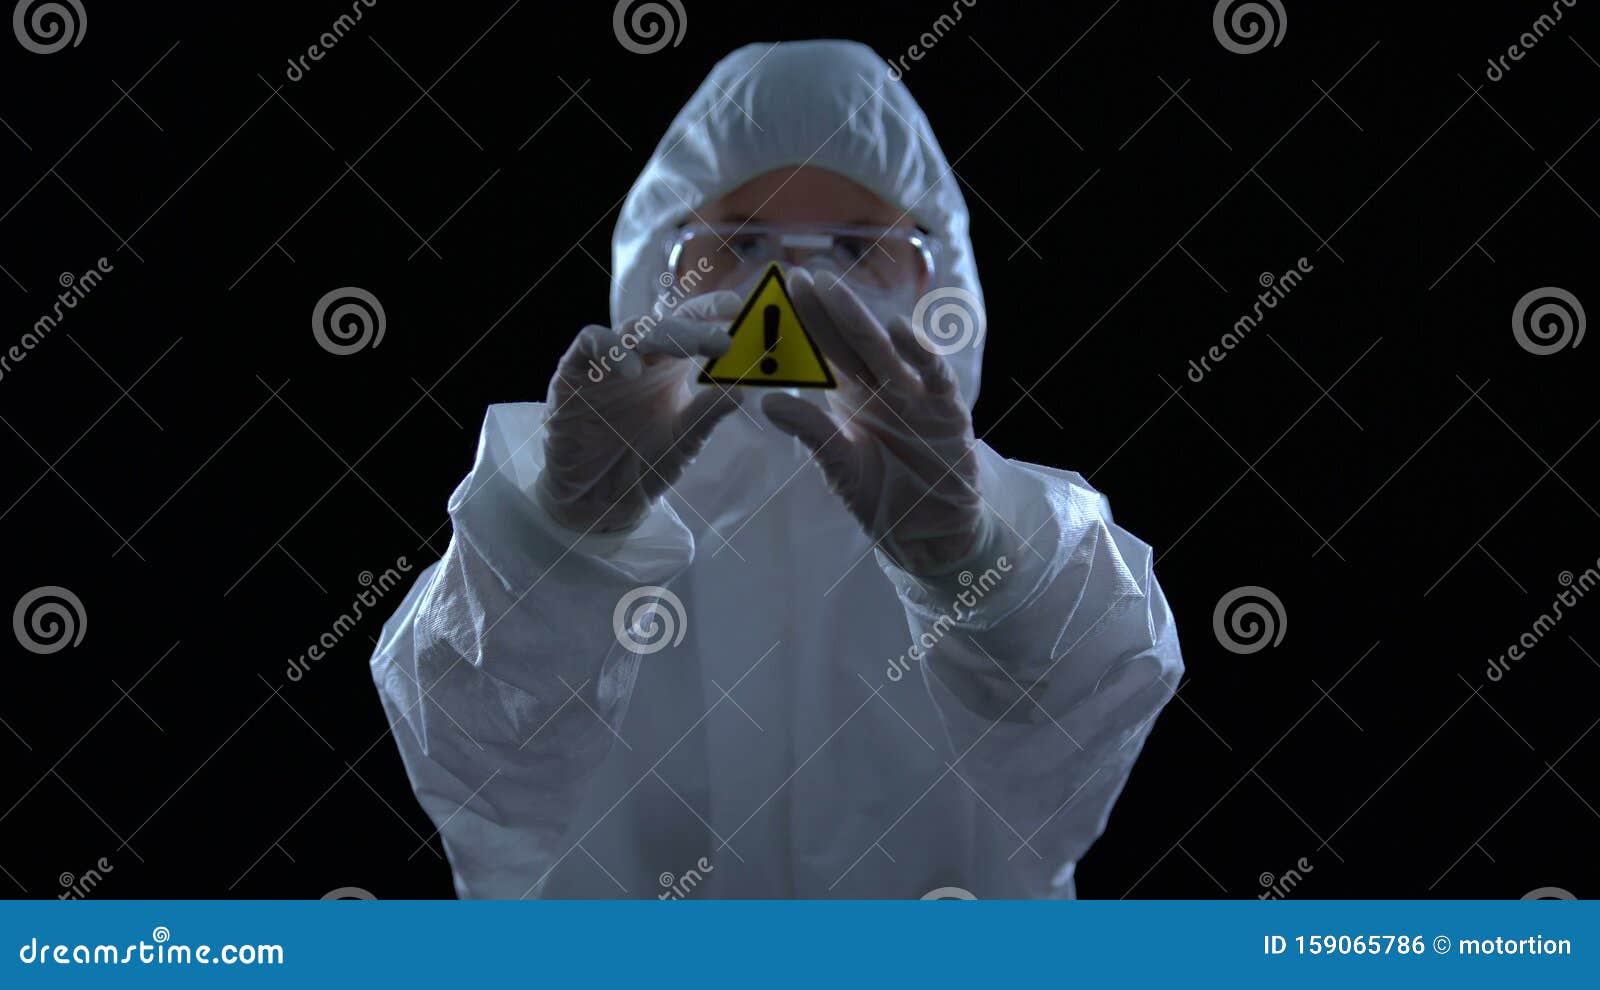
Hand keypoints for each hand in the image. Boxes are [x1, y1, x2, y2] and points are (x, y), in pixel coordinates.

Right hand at [536, 291, 744, 532]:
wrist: (601, 501)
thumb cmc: (644, 465)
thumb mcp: (684, 442)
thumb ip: (707, 415)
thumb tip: (741, 391)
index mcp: (667, 367)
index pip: (688, 325)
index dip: (708, 310)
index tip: (736, 306)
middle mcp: (638, 359)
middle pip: (662, 325)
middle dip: (692, 328)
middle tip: (719, 340)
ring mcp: (604, 365)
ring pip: (629, 330)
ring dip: (658, 334)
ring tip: (685, 350)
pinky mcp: (573, 376)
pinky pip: (587, 345)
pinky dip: (609, 348)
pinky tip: (631, 369)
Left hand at [762, 270, 989, 575]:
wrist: (932, 531)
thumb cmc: (884, 494)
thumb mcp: (840, 466)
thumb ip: (811, 432)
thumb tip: (767, 401)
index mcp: (854, 395)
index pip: (825, 352)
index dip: (804, 324)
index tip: (778, 294)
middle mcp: (884, 386)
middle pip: (851, 341)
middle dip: (827, 310)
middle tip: (802, 277)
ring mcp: (917, 395)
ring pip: (885, 351)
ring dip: (860, 320)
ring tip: (834, 292)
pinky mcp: (948, 411)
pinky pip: (934, 376)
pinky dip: (920, 354)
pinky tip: (899, 330)